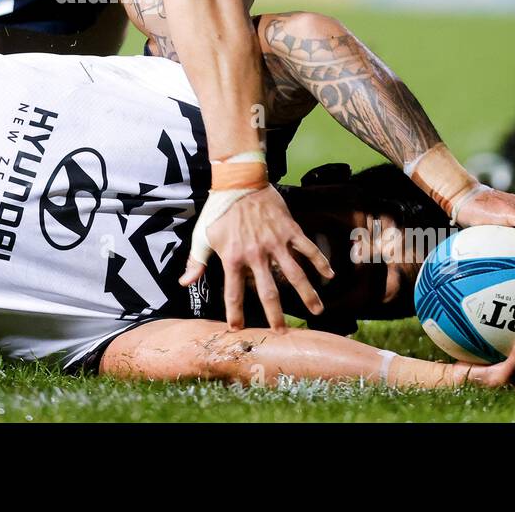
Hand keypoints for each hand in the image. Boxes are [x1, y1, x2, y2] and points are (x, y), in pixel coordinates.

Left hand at [180, 184, 333, 330]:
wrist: (238, 181)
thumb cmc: (219, 210)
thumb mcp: (203, 236)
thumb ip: (196, 262)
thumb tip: (184, 283)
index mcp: (232, 257)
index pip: (233, 292)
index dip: (235, 313)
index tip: (238, 329)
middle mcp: (255, 254)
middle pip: (268, 291)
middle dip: (275, 314)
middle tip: (282, 331)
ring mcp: (275, 242)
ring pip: (295, 273)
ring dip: (307, 294)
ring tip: (317, 311)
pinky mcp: (289, 229)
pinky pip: (307, 248)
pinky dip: (320, 262)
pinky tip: (330, 275)